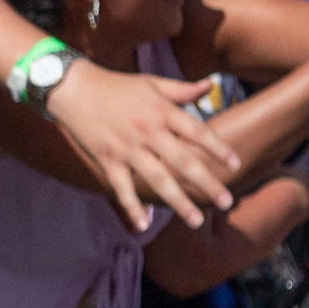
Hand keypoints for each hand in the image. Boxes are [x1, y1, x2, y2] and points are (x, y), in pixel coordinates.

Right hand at [39, 61, 238, 228]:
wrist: (73, 88)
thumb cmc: (116, 85)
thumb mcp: (152, 82)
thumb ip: (182, 90)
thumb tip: (210, 86)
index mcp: (162, 111)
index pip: (197, 131)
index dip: (217, 148)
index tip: (235, 164)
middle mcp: (148, 131)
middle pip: (182, 161)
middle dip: (206, 183)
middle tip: (226, 202)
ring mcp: (127, 148)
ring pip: (157, 179)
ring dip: (178, 201)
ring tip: (196, 221)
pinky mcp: (107, 160)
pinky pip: (122, 187)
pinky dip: (131, 206)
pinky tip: (143, 225)